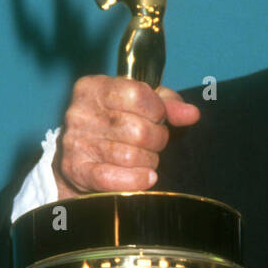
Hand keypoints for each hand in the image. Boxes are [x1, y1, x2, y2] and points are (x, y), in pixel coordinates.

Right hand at [53, 75, 199, 198]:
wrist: (79, 152)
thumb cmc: (115, 121)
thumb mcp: (140, 103)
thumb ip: (169, 104)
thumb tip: (191, 113)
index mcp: (94, 88)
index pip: (138, 94)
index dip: (157, 110)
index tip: (157, 117)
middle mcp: (80, 112)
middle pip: (139, 130)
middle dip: (157, 139)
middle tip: (153, 142)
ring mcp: (76, 141)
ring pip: (131, 157)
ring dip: (148, 161)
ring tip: (145, 157)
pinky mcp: (76, 169)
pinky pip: (113, 178)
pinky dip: (137, 180)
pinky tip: (146, 177)